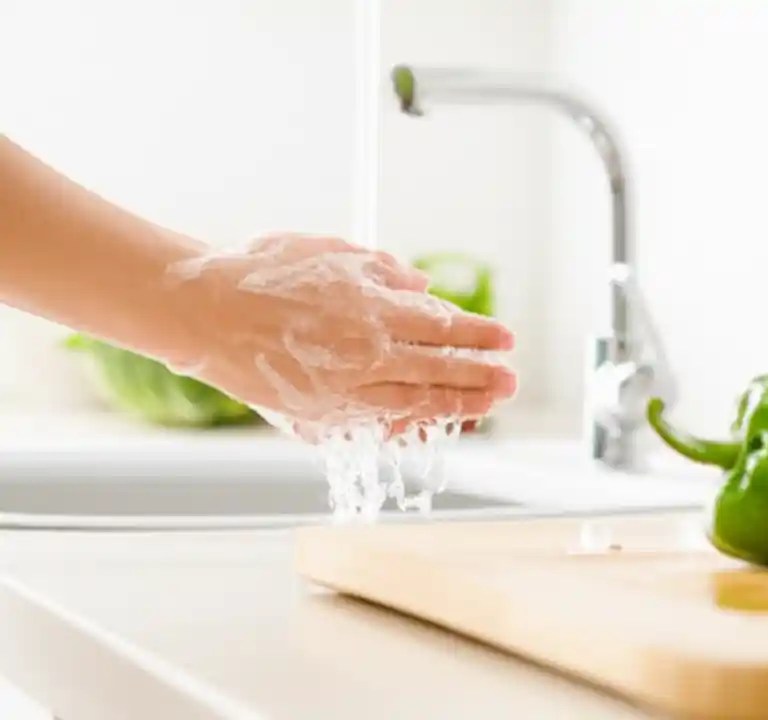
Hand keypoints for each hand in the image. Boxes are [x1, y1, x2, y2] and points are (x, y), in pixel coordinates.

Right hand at [165, 234, 515, 437]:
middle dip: (480, 376)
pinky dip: (408, 424)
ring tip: (486, 406)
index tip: (507, 339)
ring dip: (456, 405)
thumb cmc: (262, 273)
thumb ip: (382, 271)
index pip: (441, 327)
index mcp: (370, 310)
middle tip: (512, 380)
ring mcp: (342, 391)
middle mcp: (364, 354)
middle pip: (438, 369)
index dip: (478, 335)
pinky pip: (375, 423)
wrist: (200, 311)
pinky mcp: (319, 415)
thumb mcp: (331, 254)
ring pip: (413, 403)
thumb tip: (424, 287)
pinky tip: (430, 423)